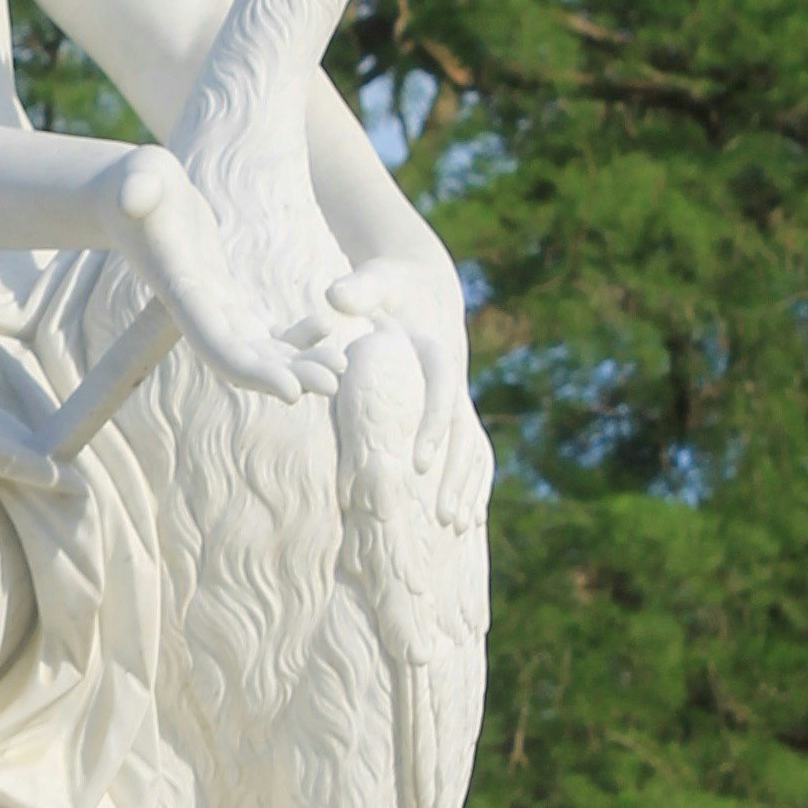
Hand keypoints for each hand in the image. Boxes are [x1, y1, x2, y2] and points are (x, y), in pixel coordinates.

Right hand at [111, 152, 342, 405]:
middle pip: (246, 361)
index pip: (218, 347)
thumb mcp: (139, 176)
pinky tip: (327, 330)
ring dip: (298, 364)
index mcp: (184, 293)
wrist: (135, 193)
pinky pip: (265, 332)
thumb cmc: (140, 182)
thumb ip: (136, 188)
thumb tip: (133, 197)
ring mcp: (215, 308)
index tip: (293, 393)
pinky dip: (295, 338)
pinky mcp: (228, 298)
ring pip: (260, 352)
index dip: (255, 373)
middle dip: (288, 376)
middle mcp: (199, 312)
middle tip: (335, 382)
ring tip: (341, 363)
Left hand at [285, 250, 489, 524]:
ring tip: (456, 527)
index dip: (431, 428)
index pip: (440, 394)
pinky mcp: (456, 412)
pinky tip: (468, 520)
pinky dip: (473, 485)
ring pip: (472, 448)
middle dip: (453, 475)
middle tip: (440, 516)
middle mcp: (456, 380)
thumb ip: (358, 288)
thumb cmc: (390, 287)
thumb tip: (334, 294)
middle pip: (462, 433)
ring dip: (467, 488)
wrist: (421, 286)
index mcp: (438, 353)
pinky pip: (472, 452)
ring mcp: (460, 399)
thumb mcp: (376, 280)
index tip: (417, 462)